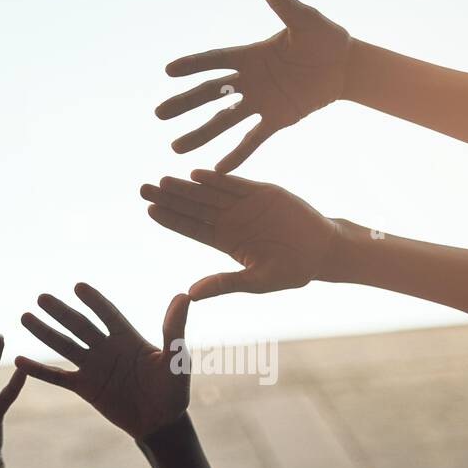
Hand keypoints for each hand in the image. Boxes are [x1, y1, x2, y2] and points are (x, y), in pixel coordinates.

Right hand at [17, 284, 190, 440]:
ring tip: (25, 317)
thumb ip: (174, 329)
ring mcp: (94, 367)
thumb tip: (183, 297)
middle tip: (41, 298)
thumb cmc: (173, 390)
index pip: (107, 314)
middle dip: (61, 312)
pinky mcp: (85, 388)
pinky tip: (20, 360)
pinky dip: (40, 370)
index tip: (78, 286)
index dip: (94, 301)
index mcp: (128, 337)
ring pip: (64, 346)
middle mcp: (107, 348)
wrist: (161, 423)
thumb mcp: (176, 359)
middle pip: (79, 325)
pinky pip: (58, 377)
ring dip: (45, 333)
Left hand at [140, 170, 340, 299]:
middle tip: (143, 188)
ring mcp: (245, 205)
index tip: (149, 210)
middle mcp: (230, 220)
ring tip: (163, 180)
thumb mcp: (257, 281)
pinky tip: (196, 174)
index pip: (191, 228)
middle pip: (193, 207)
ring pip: (209, 193)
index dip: (170, 219)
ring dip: (186, 186)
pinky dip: (217, 179)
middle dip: (169, 198)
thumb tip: (191, 294)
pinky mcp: (262, 192)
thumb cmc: (291, 270)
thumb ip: (225, 283)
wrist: (324, 251)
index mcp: (225, 241)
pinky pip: (235, 184)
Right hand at [157, 0, 351, 171]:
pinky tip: (218, 169)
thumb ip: (281, 0)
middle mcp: (249, 80)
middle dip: (184, 104)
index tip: (168, 71)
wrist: (348, 66)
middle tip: (159, 114)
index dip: (193, 65)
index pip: (215, 60)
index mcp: (250, 55)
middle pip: (209, 94)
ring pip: (224, 121)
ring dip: (200, 134)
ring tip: (175, 149)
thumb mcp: (304, 18)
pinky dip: (237, 154)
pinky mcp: (277, 120)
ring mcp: (260, 102)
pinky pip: (253, 140)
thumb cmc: (326, 37)